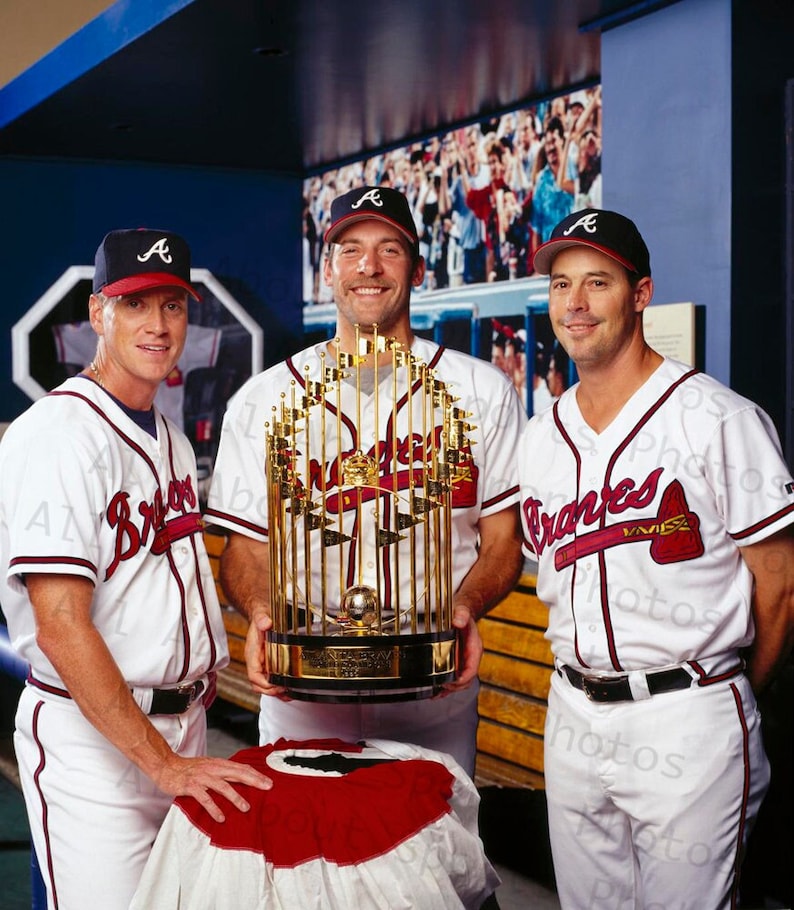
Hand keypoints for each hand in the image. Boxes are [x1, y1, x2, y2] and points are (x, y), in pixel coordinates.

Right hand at [155, 752, 272, 822]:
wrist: (166, 766)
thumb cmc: (189, 769)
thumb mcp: (208, 767)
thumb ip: (222, 773)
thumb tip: (239, 780)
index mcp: (218, 764)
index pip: (241, 767)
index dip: (256, 774)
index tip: (269, 781)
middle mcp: (213, 768)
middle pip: (237, 773)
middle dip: (254, 780)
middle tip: (267, 788)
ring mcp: (202, 777)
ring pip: (223, 786)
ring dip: (235, 797)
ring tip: (246, 808)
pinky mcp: (191, 786)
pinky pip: (205, 798)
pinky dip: (214, 808)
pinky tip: (221, 817)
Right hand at [244, 606, 289, 699]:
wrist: (262, 616)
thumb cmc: (260, 618)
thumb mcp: (261, 615)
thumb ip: (262, 619)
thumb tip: (266, 623)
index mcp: (252, 654)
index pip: (254, 675)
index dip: (263, 683)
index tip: (275, 685)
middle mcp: (256, 662)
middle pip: (259, 685)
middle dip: (271, 691)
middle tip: (285, 691)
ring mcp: (263, 665)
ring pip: (266, 686)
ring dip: (276, 693)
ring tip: (289, 694)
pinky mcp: (270, 665)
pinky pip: (272, 680)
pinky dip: (280, 688)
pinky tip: (290, 690)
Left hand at [440, 604, 482, 694]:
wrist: (461, 614)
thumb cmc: (462, 614)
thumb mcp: (462, 611)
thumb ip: (462, 615)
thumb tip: (458, 621)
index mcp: (474, 649)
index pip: (472, 669)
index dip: (463, 678)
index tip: (452, 682)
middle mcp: (470, 658)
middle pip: (466, 680)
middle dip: (454, 686)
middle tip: (441, 687)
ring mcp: (463, 662)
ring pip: (459, 683)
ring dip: (449, 690)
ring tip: (436, 694)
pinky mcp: (456, 663)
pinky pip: (453, 679)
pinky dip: (445, 688)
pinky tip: (435, 693)